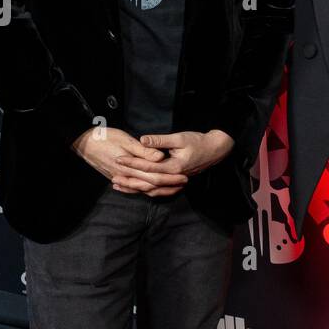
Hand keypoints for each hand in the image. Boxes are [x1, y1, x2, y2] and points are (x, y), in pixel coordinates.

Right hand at [72, 126, 184, 193]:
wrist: (83, 142)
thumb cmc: (104, 137)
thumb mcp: (125, 140)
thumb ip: (143, 151)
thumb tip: (160, 158)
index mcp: (129, 168)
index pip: (154, 178)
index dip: (170, 178)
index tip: (184, 177)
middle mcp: (125, 177)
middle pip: (150, 186)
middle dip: (168, 186)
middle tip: (184, 183)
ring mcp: (119, 178)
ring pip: (141, 189)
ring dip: (158, 189)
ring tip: (172, 188)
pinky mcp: (115, 176)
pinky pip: (131, 188)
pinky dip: (141, 190)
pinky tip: (147, 190)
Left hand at [111, 128, 234, 196]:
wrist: (215, 150)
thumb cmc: (198, 141)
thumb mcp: (179, 138)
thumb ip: (160, 140)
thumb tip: (142, 140)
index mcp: (173, 167)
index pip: (148, 166)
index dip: (132, 162)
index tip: (118, 158)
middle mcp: (173, 177)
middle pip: (147, 182)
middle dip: (129, 179)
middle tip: (113, 177)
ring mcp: (175, 181)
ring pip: (152, 189)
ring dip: (135, 188)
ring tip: (119, 186)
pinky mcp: (175, 181)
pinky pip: (159, 190)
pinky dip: (146, 190)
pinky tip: (136, 189)